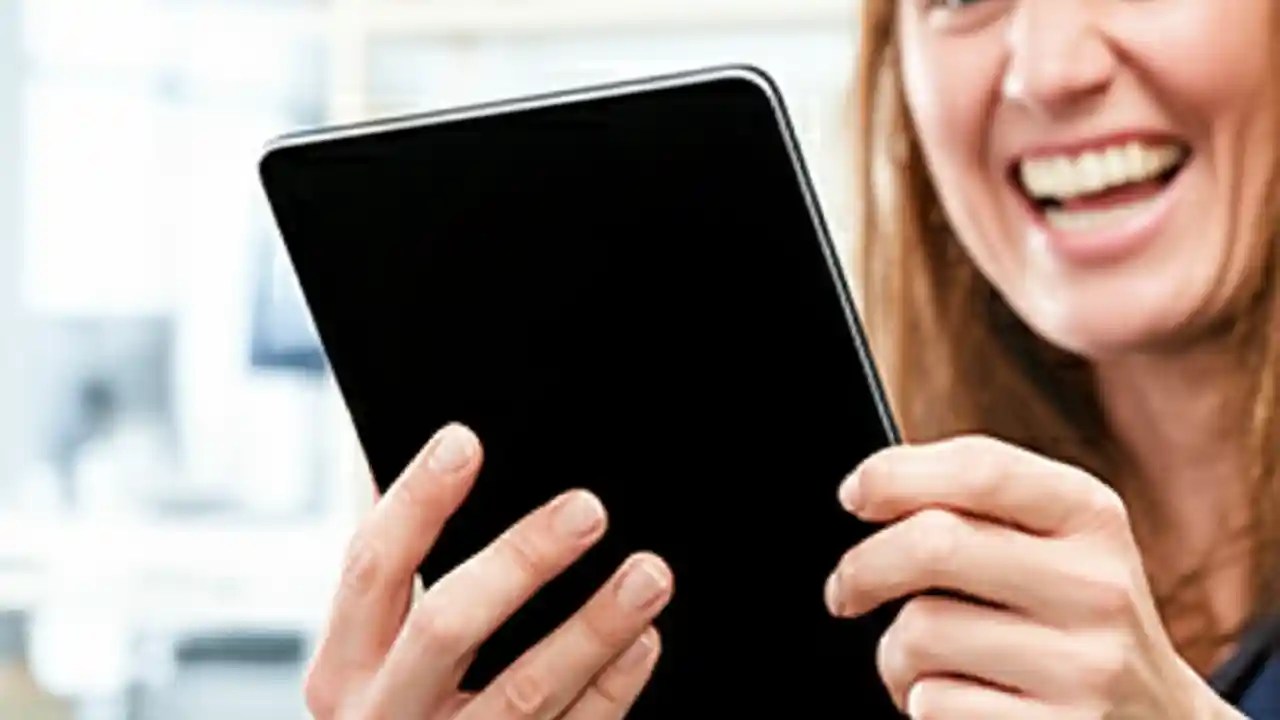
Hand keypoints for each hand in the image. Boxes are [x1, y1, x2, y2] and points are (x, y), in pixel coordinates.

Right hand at [305, 423, 673, 718]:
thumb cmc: (393, 707)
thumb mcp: (367, 650)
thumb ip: (387, 563)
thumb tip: (395, 453)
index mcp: (345, 664)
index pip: (371, 567)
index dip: (416, 501)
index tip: (464, 442)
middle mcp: (387, 713)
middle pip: (447, 626)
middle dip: (519, 561)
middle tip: (587, 509)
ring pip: (524, 693)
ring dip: (593, 628)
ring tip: (647, 574)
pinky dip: (611, 689)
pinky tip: (643, 640)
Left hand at [825, 435, 1242, 719]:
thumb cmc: (1070, 617)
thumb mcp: (1056, 543)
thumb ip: (979, 505)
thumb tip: (870, 488)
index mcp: (1091, 516)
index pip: (980, 468)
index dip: (895, 474)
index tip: (854, 496)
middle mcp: (1097, 586)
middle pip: (934, 545)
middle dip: (863, 567)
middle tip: (845, 590)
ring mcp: (1085, 667)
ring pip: (921, 631)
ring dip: (892, 653)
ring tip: (919, 663)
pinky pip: (933, 703)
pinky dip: (919, 703)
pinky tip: (955, 702)